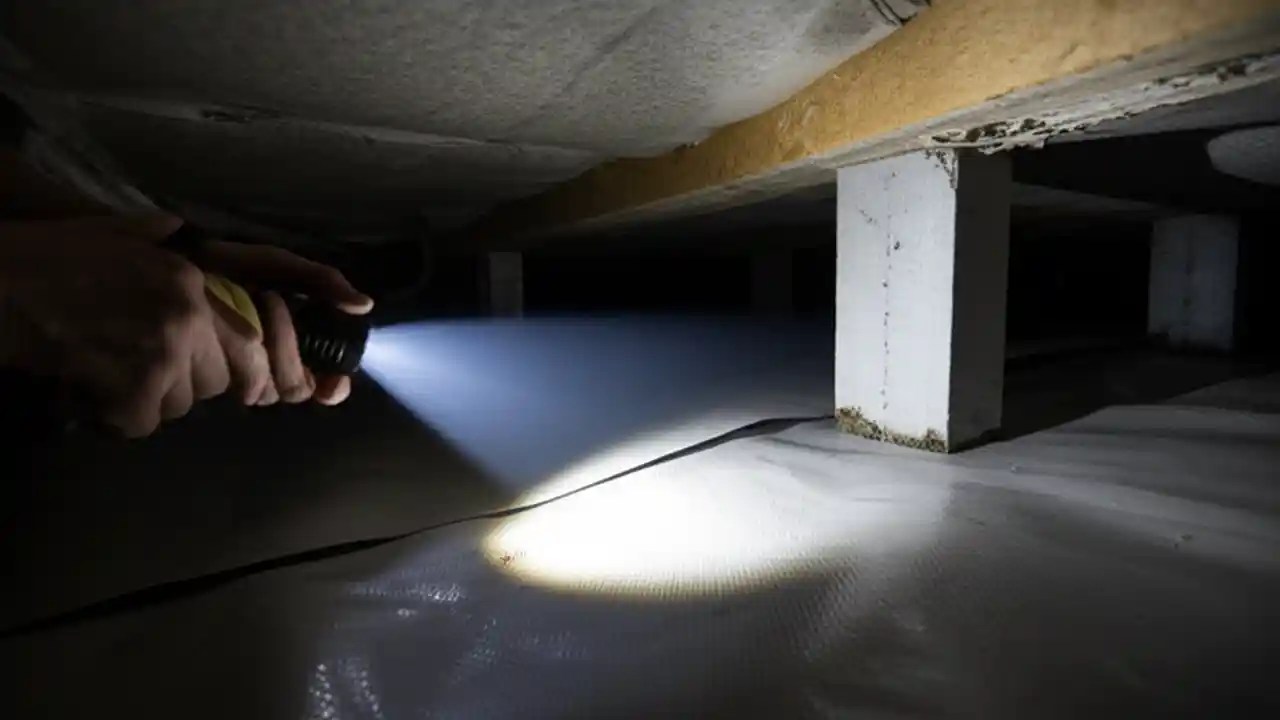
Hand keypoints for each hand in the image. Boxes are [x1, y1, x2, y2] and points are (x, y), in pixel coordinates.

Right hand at [0, 215, 259, 435]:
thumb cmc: (42, 257)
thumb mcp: (106, 231)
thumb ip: (151, 233)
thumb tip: (177, 227)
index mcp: (187, 281)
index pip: (238, 339)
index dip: (212, 357)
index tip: (183, 361)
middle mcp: (187, 317)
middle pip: (211, 379)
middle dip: (179, 382)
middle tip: (137, 372)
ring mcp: (163, 354)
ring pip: (178, 405)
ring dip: (147, 401)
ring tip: (110, 382)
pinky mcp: (133, 388)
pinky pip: (141, 423)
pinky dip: (117, 419)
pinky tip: (93, 398)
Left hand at [192, 239, 373, 406]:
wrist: (172, 260)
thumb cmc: (228, 262)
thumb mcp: (280, 265)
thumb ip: (323, 282)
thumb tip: (364, 305)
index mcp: (294, 342)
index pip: (323, 384)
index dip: (331, 387)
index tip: (332, 382)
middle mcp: (270, 363)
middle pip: (295, 387)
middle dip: (288, 349)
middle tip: (273, 304)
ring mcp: (239, 372)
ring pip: (266, 390)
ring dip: (262, 348)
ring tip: (245, 307)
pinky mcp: (208, 375)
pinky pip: (234, 387)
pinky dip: (236, 362)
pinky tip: (226, 331)